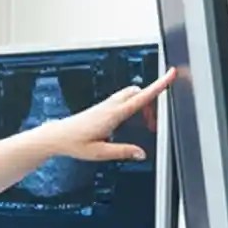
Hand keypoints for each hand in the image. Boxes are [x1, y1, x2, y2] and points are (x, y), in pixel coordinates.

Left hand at [38, 67, 175, 162]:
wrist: (56, 136)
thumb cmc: (74, 143)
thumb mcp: (99, 153)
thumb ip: (122, 152)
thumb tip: (141, 153)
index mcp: (113, 115)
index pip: (141, 97)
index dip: (158, 85)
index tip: (171, 74)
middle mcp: (110, 106)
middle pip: (138, 92)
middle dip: (151, 101)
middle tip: (153, 122)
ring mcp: (106, 105)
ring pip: (131, 95)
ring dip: (142, 104)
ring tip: (143, 124)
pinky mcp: (102, 107)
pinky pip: (123, 100)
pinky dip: (133, 107)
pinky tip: (129, 123)